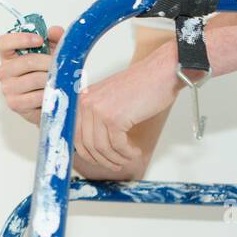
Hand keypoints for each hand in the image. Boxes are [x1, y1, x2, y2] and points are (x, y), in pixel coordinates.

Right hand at [0, 24, 65, 124]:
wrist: (52, 100)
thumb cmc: (48, 74)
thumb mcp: (53, 53)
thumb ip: (55, 39)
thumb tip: (55, 31)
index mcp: (9, 56)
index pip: (3, 43)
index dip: (20, 39)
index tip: (40, 40)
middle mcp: (4, 72)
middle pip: (26, 61)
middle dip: (49, 62)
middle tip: (62, 64)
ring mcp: (7, 89)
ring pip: (34, 79)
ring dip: (52, 78)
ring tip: (62, 79)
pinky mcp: (15, 104)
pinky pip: (36, 96)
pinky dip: (49, 93)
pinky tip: (55, 92)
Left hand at [74, 51, 180, 170]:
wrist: (161, 72)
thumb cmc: (141, 85)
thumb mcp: (109, 98)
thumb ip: (97, 116)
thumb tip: (92, 144)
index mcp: (83, 98)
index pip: (75, 134)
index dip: (87, 153)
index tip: (98, 160)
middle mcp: (86, 103)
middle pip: (87, 144)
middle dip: (101, 159)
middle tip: (115, 165)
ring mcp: (99, 110)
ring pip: (101, 147)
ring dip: (116, 158)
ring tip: (127, 158)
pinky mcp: (115, 117)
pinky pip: (117, 145)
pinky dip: (126, 153)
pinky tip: (134, 152)